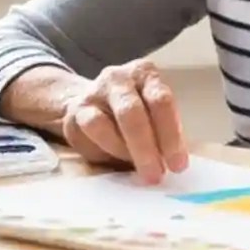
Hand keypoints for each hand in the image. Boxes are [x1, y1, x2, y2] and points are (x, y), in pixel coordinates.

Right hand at [59, 59, 187, 183]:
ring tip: (134, 168)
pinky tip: (113, 160)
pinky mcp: (72, 114)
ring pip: (101, 124)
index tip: (177, 164)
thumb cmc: (136, 112)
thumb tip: (174, 162)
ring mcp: (91, 94)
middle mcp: (117, 79)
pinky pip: (85, 137)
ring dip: (120, 152)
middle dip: (144, 148)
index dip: (171, 135)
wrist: (92, 102)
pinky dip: (101, 153)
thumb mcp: (156, 114)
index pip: (161, 101)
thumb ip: (164, 132)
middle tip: (154, 175)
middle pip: (131, 112)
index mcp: (145, 74)